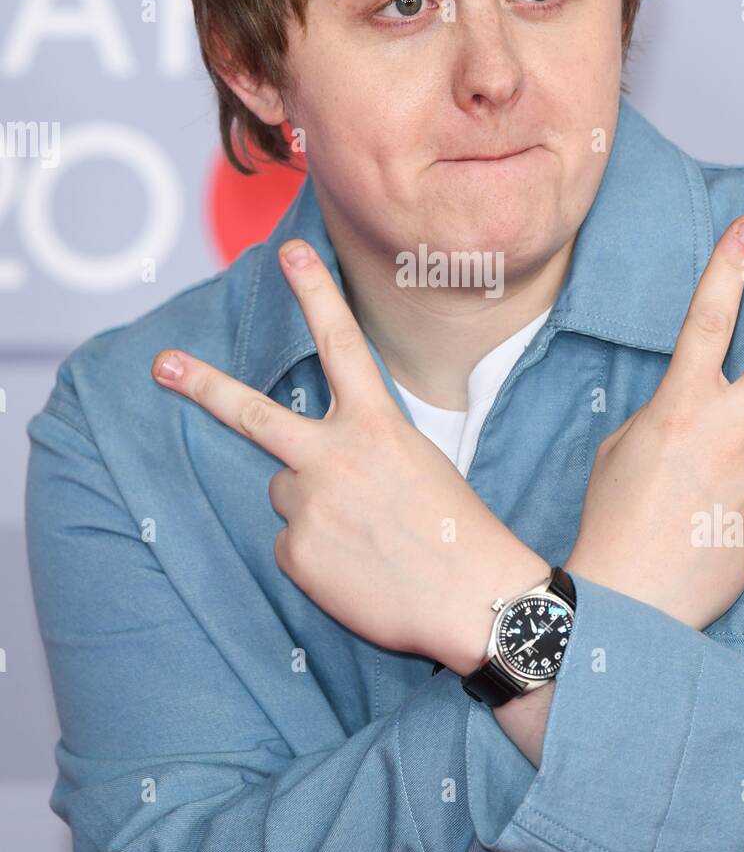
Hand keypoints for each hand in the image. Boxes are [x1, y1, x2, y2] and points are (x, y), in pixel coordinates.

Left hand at [150, 239, 546, 673]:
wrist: (474, 600)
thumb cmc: (457, 529)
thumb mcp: (419, 462)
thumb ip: (359, 449)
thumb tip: (304, 471)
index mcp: (377, 425)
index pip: (340, 342)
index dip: (315, 292)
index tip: (290, 251)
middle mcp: (333, 457)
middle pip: (253, 413)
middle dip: (202, 385)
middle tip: (161, 363)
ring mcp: (309, 505)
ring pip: (285, 492)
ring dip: (312, 508)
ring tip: (366, 538)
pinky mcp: (296, 552)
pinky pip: (291, 544)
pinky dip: (318, 555)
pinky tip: (358, 568)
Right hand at [565, 215, 743, 629]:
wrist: (630, 603)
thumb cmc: (613, 521)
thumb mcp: (624, 448)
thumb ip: (672, 414)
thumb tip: (712, 410)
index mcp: (680, 409)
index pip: (708, 321)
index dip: (730, 268)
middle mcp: (730, 434)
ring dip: (736, 449)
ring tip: (690, 499)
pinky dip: (740, 487)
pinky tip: (706, 518)